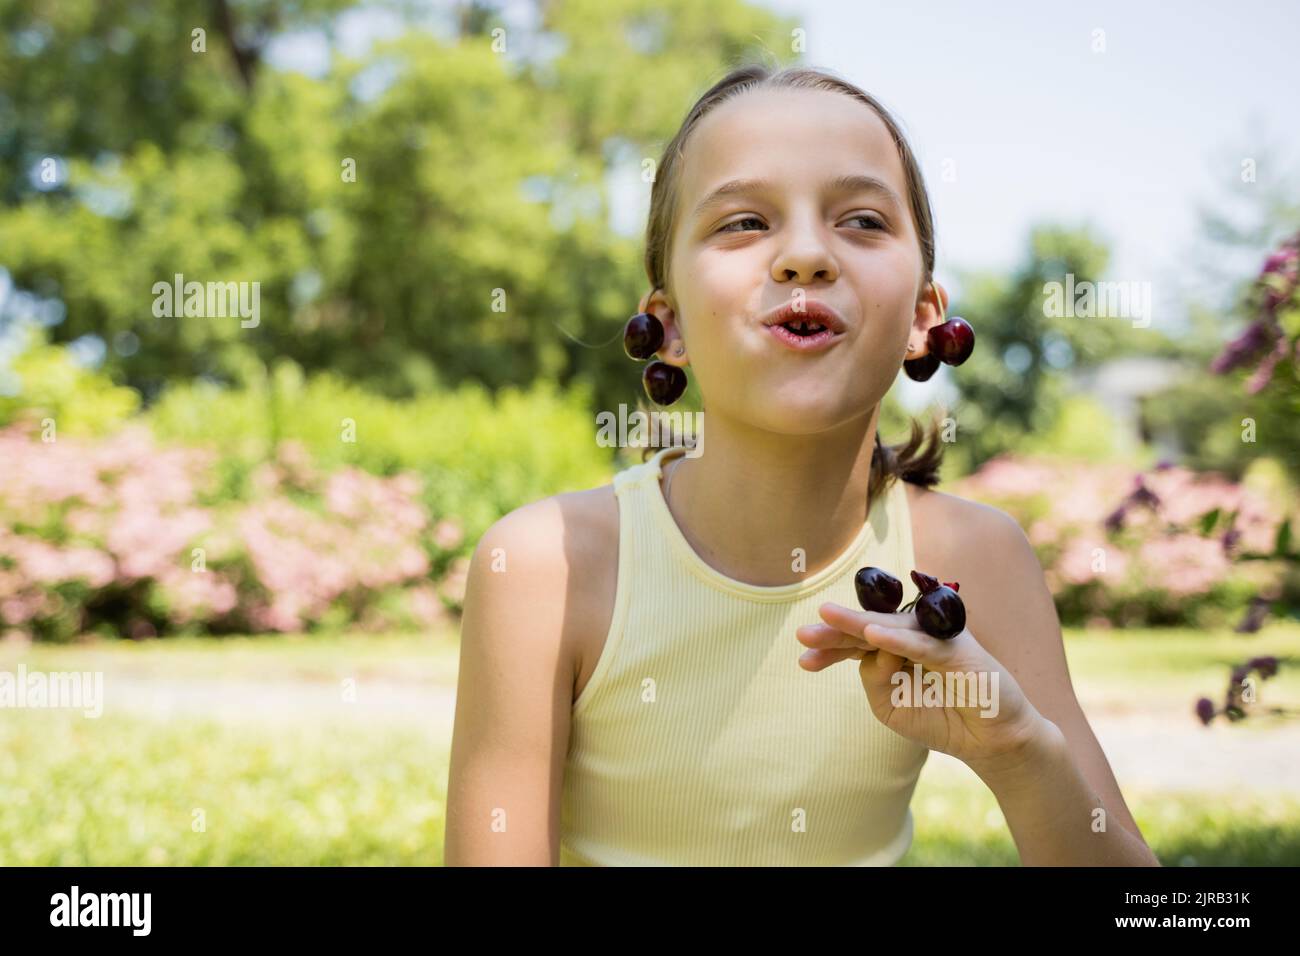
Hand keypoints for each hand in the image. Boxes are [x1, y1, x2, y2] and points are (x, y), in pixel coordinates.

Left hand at [796, 602, 1051, 775]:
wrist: (989, 742)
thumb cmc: (940, 719)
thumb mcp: (891, 706)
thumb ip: (873, 680)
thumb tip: (870, 649)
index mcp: (897, 648)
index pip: (858, 642)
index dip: (832, 647)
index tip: (804, 661)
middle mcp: (915, 635)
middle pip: (870, 627)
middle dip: (836, 631)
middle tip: (805, 635)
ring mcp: (937, 638)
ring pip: (892, 627)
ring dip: (858, 624)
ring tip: (828, 619)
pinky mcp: (957, 651)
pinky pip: (923, 644)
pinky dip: (897, 640)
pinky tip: (872, 636)